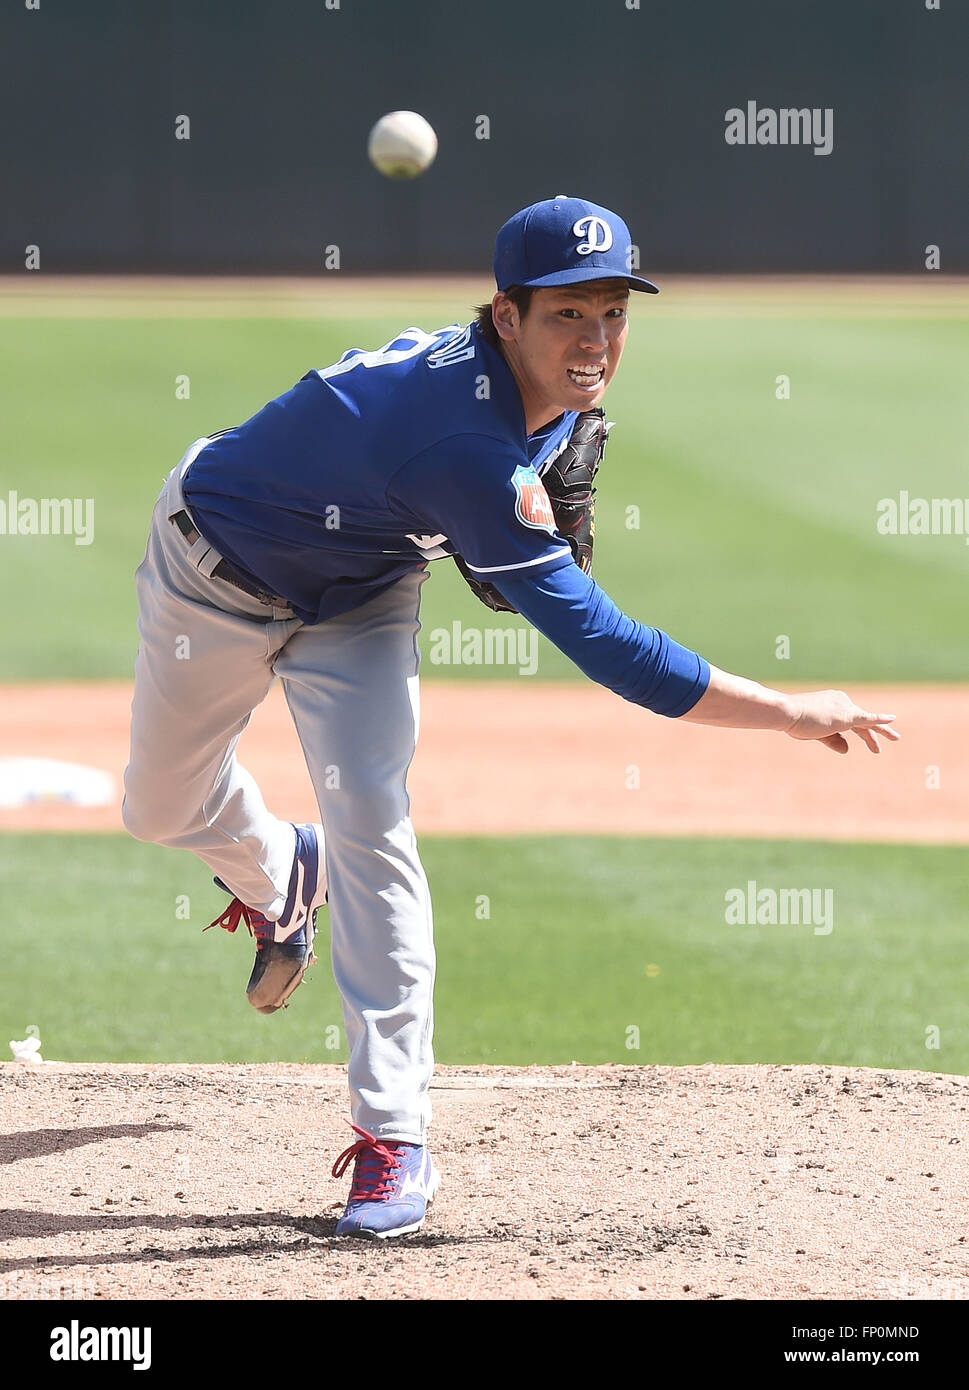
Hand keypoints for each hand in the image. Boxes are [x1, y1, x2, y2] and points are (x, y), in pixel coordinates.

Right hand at [784, 690, 899, 754]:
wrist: (787, 712)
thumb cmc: (796, 721)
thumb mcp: (815, 733)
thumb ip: (833, 740)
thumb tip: (847, 749)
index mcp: (833, 702)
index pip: (849, 720)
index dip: (856, 732)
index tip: (858, 742)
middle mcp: (842, 702)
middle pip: (862, 720)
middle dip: (874, 732)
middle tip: (889, 740)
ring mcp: (845, 708)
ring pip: (867, 723)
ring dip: (881, 732)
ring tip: (896, 738)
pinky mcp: (846, 716)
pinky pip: (868, 719)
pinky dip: (880, 720)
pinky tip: (892, 720)